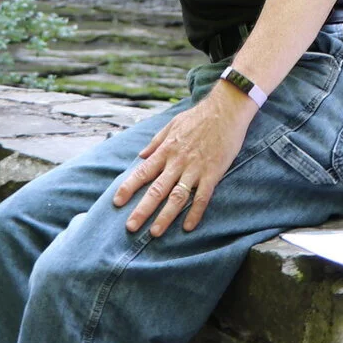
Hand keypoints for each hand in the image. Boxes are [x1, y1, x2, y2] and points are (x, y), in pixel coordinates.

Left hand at [113, 86, 255, 237]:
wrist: (226, 109)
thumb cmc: (199, 116)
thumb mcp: (172, 124)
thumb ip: (156, 141)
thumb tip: (141, 155)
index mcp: (166, 150)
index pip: (142, 172)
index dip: (128, 188)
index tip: (116, 202)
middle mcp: (177, 162)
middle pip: (156, 190)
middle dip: (142, 209)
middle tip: (130, 227)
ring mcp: (195, 168)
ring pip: (177, 197)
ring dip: (165, 216)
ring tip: (155, 233)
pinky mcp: (213, 173)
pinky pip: (203, 196)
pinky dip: (195, 212)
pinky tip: (188, 227)